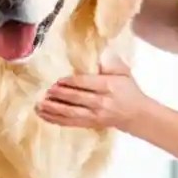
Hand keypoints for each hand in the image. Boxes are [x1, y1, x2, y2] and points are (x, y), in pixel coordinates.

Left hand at [36, 58, 150, 131]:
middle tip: (45, 92)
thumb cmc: (128, 91)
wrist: (137, 115)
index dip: (70, 82)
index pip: (86, 83)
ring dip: (54, 109)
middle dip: (59, 95)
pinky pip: (71, 123)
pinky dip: (56, 120)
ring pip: (71, 113)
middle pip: (77, 98)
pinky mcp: (91, 124)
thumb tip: (98, 53)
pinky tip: (44, 116)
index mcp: (108, 85)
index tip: (57, 80)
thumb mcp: (124, 73)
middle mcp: (101, 101)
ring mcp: (95, 115)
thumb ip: (110, 63)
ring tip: (39, 105)